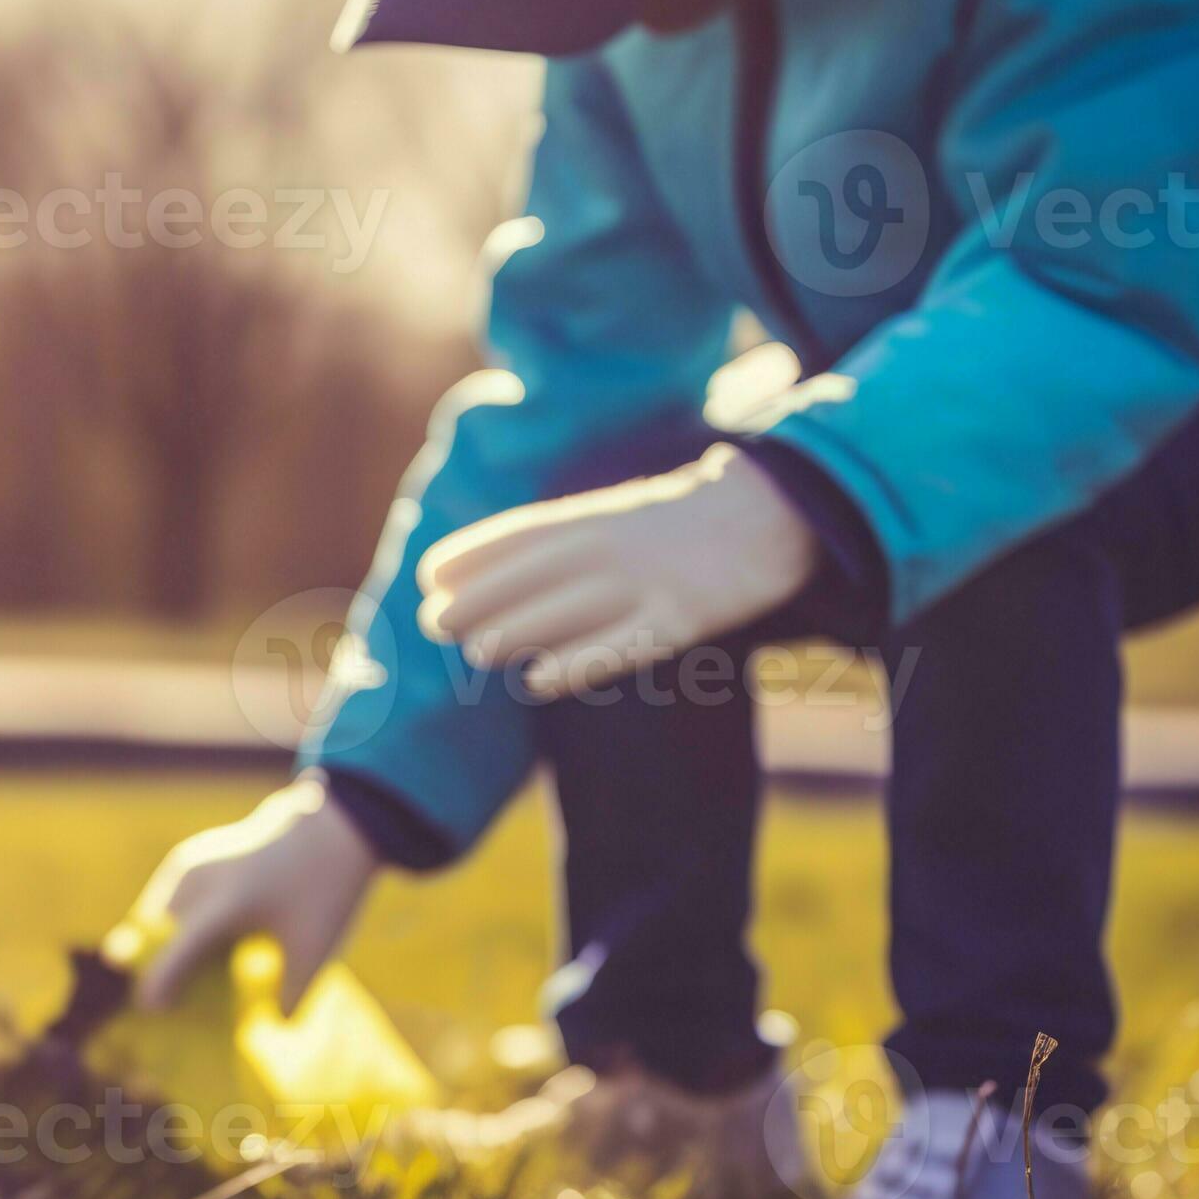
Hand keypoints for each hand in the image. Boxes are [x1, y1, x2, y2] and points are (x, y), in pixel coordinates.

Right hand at [129, 778, 379, 1017]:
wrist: (332, 825)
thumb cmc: (325, 889)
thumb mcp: (317, 948)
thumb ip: (294, 993)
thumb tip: (276, 1026)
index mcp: (227, 904)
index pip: (179, 949)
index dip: (160, 981)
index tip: (150, 1009)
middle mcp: (198, 881)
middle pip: (153, 933)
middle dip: (150, 967)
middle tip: (164, 1005)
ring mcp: (189, 864)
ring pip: (153, 914)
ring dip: (156, 946)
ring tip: (169, 979)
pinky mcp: (189, 856)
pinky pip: (164, 899)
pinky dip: (167, 926)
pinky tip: (186, 946)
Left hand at [414, 444, 815, 700]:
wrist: (768, 517)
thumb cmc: (675, 526)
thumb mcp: (613, 517)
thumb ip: (560, 542)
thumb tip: (491, 580)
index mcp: (594, 518)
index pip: (518, 534)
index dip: (470, 555)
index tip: (430, 576)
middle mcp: (611, 547)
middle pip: (531, 575)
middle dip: (477, 599)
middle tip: (434, 624)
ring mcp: (645, 583)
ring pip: (565, 610)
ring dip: (512, 631)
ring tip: (474, 652)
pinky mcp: (679, 619)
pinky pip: (620, 646)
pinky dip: (576, 664)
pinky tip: (537, 681)